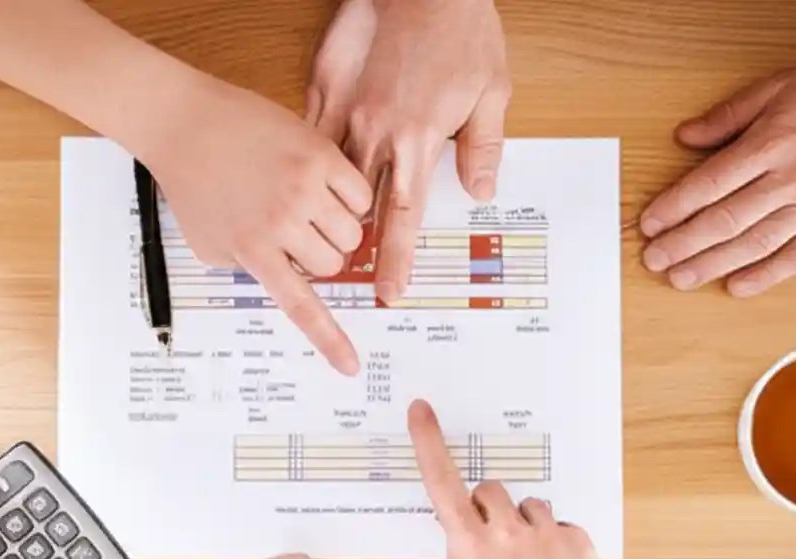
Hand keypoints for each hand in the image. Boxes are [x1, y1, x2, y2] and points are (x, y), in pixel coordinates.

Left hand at [152, 78, 372, 374]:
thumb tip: (289, 277)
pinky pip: (360, 194)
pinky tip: (327, 188)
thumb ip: (248, 268)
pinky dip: (351, 198)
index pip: (301, 307)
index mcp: (253, 250)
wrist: (187, 123)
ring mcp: (304, 186)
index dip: (330, 339)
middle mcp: (282, 221)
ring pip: (352, 232)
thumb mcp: (210, 245)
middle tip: (300, 235)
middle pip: (333, 264)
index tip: (350, 365)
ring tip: (311, 209)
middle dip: (321, 256)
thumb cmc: (193, 184)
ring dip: (338, 228)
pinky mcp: (319, 153)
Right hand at [307, 0, 510, 303]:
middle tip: (354, 279)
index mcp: (418, 138)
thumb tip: (481, 192)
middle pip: (360, 206)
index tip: (390, 290)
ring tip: (324, 243)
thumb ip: (483, 147)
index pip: (405, 215)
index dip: (397, 258)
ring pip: (329, 177)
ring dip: (329, 211)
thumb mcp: (491, 92)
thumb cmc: (461, 31)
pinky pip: (314, 137)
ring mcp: (346, 111)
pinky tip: (304, 187)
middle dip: (356, 246)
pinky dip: (311, 166)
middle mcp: (377, 132)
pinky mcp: (326, 88)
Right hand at [407, 400, 649, 558]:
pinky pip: (557, 523)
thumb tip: (466, 525)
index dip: (429, 442)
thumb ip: (461, 550)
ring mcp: (544, 535)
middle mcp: (505, 533)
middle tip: (494, 540)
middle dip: (489, 508)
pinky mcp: (575, 539)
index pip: (442, 483)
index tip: (422, 411)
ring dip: (523, 524)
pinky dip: (552, 541)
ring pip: (527, 505)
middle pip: (490, 489)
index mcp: (469, 547)